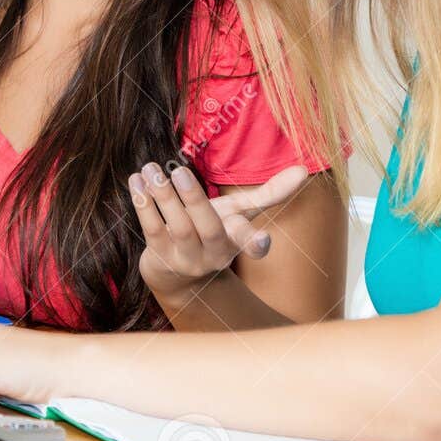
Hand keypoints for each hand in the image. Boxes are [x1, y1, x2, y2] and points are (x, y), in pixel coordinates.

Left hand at [130, 162, 309, 296]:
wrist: (176, 271)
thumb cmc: (212, 231)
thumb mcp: (239, 213)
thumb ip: (269, 194)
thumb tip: (304, 171)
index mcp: (234, 242)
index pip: (247, 242)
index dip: (256, 244)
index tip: (263, 243)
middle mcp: (211, 254)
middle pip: (207, 228)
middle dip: (193, 200)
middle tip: (179, 170)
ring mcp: (184, 258)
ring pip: (176, 228)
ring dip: (162, 197)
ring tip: (151, 168)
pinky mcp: (159, 256)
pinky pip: (150, 229)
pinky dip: (142, 203)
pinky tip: (136, 180)